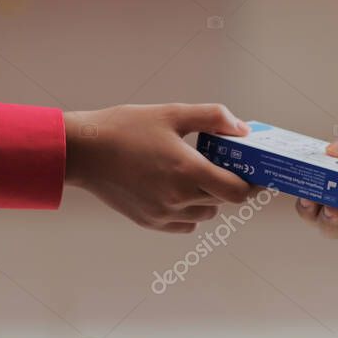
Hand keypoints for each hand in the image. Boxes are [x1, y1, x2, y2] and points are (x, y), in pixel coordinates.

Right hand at [64, 104, 254, 232]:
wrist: (84, 152)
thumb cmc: (126, 128)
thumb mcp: (172, 113)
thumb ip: (213, 118)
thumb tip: (243, 129)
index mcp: (187, 170)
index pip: (237, 192)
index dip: (251, 184)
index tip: (254, 173)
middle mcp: (178, 198)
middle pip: (223, 201)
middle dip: (228, 184)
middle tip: (222, 164)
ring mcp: (164, 214)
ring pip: (205, 214)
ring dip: (209, 198)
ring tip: (194, 175)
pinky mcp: (150, 222)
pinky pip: (185, 224)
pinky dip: (189, 211)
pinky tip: (177, 190)